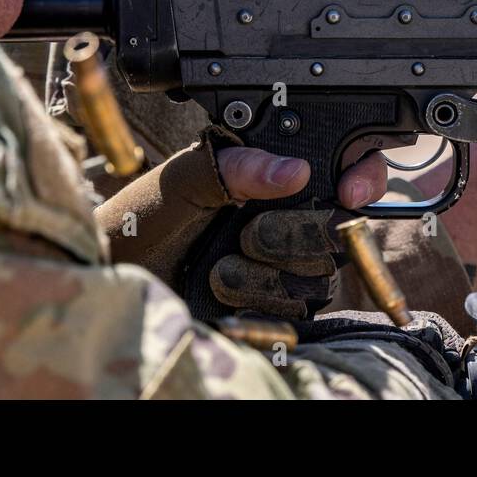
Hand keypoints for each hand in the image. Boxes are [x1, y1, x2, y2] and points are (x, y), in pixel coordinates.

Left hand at [94, 134, 385, 295]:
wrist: (111, 282)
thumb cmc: (139, 223)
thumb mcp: (180, 180)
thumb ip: (234, 165)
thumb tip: (295, 170)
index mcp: (276, 174)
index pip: (349, 165)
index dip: (365, 175)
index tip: (350, 191)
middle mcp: (290, 216)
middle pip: (338, 226)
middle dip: (292, 233)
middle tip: (247, 230)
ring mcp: (286, 265)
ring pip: (321, 273)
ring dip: (266, 273)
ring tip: (221, 265)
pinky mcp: (275, 308)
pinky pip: (297, 311)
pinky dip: (258, 303)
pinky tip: (223, 290)